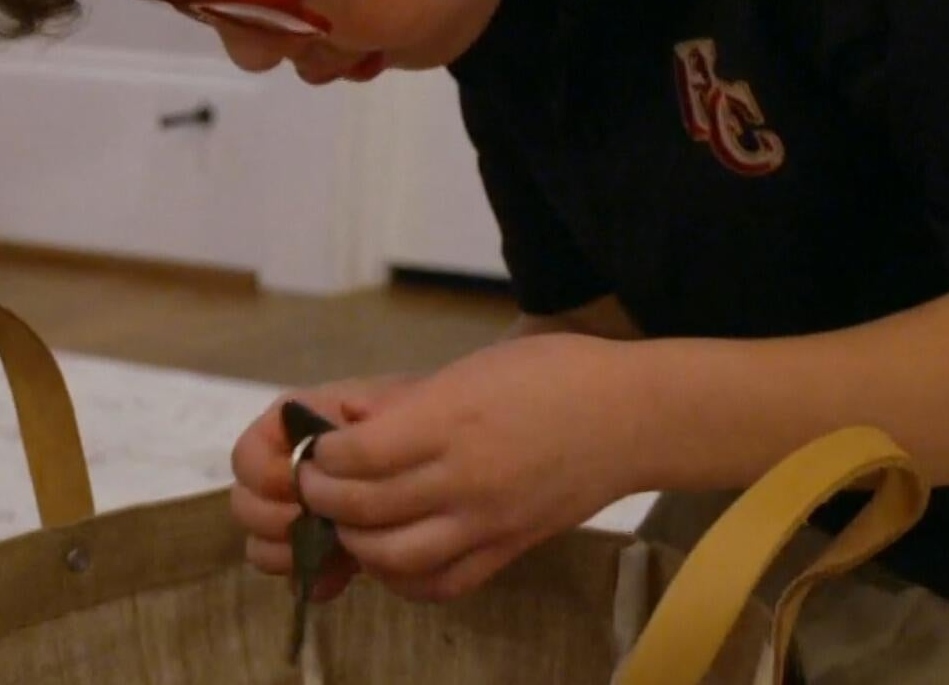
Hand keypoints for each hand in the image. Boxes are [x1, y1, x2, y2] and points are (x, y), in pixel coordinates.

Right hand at [229, 375, 415, 600]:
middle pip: (245, 506)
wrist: (439, 450)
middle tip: (317, 520)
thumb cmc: (414, 417)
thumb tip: (330, 443)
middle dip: (275, 517)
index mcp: (289, 429)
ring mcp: (297, 514)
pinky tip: (339, 575)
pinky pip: (295, 574)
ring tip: (329, 547)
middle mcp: (283, 473)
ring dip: (289, 550)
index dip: (267, 473)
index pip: (246, 457)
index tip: (303, 482)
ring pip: (261, 545)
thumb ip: (354, 425)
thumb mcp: (391, 408)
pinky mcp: (316, 548)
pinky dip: (311, 577)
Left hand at [296, 332, 642, 601]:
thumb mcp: (476, 367)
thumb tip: (349, 419)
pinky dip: (403, 579)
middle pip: (365, 507)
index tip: (318, 449)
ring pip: (394, 556)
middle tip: (315, 486)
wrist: (633, 417)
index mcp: (453, 420)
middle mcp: (465, 476)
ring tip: (347, 520)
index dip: (324, 458)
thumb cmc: (557, 373)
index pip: (359, 456)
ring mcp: (488, 520)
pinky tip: (392, 558)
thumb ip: (410, 400)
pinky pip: (442, 582)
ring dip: (356, 542)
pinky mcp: (509, 548)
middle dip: (323, 499)